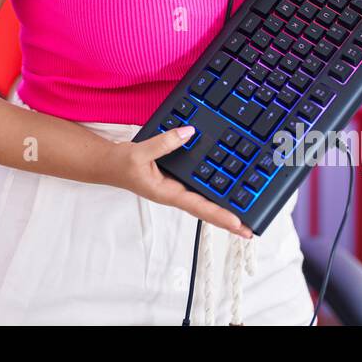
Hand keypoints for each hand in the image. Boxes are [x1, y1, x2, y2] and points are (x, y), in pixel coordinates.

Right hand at [97, 127, 253, 238]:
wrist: (109, 164)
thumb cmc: (121, 164)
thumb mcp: (140, 153)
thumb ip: (165, 143)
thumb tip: (189, 133)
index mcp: (168, 193)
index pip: (199, 208)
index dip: (220, 216)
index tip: (240, 225)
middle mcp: (176, 194)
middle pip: (207, 210)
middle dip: (228, 220)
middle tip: (252, 228)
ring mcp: (177, 188)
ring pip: (205, 201)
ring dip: (223, 207)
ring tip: (245, 215)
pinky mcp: (176, 180)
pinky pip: (198, 187)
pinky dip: (213, 190)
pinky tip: (224, 188)